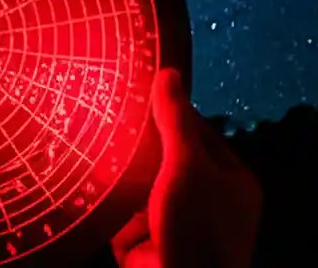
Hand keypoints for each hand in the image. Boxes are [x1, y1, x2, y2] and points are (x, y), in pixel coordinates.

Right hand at [111, 68, 262, 267]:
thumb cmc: (201, 231)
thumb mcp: (189, 166)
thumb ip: (175, 121)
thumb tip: (168, 73)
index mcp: (229, 181)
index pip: (196, 132)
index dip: (169, 112)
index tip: (140, 92)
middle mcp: (204, 202)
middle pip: (165, 159)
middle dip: (140, 145)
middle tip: (109, 115)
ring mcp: (173, 224)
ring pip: (140, 186)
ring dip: (121, 175)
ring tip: (93, 144)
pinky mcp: (143, 244)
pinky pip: (121, 214)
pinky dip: (109, 206)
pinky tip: (88, 183)